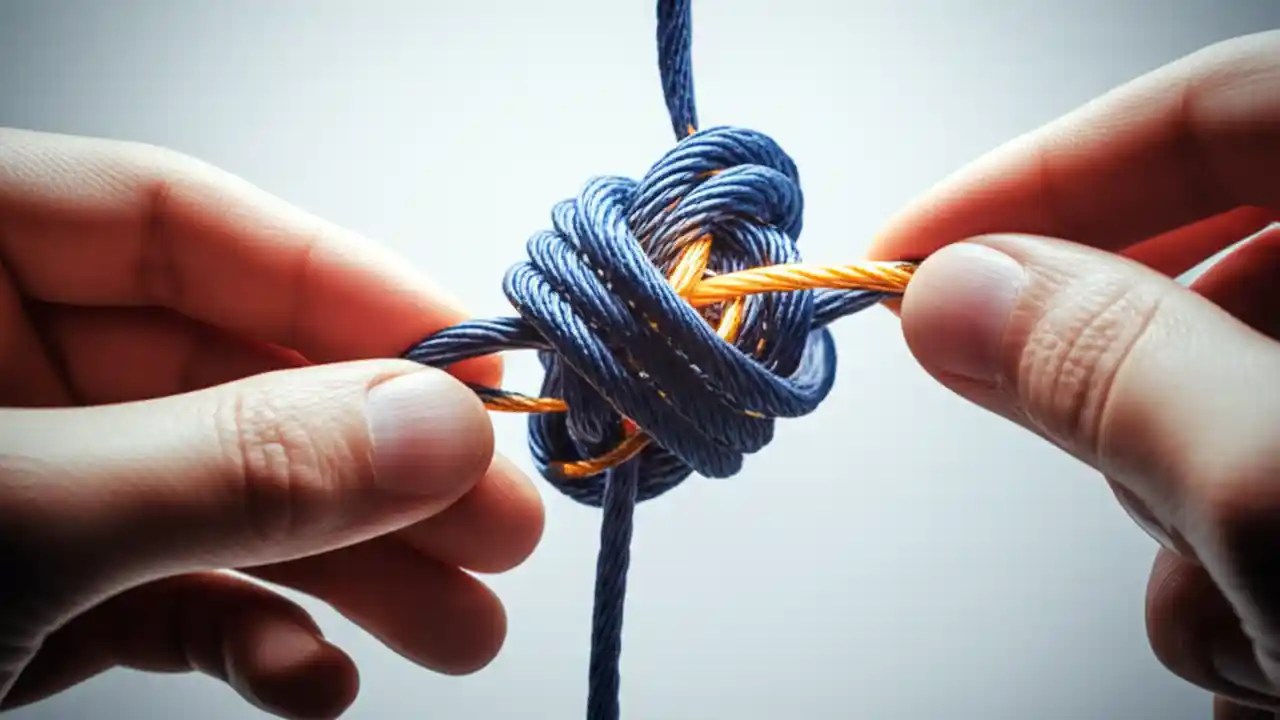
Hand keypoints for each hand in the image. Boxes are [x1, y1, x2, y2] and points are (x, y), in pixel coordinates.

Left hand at [0, 129, 543, 717]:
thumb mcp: (27, 516)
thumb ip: (237, 463)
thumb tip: (441, 430)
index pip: (178, 225)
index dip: (341, 283)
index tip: (476, 359)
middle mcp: (0, 369)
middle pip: (230, 377)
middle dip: (374, 462)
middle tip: (501, 522)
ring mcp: (32, 488)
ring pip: (221, 500)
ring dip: (349, 569)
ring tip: (464, 629)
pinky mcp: (37, 600)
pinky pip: (166, 596)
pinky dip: (250, 636)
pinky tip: (312, 679)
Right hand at [869, 31, 1279, 716]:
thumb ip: (1111, 366)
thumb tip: (953, 294)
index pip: (1216, 108)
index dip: (1040, 175)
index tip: (899, 260)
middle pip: (1217, 270)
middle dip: (1133, 396)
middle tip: (1105, 471)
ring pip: (1234, 415)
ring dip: (1195, 529)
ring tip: (1265, 636)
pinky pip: (1277, 503)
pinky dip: (1252, 586)